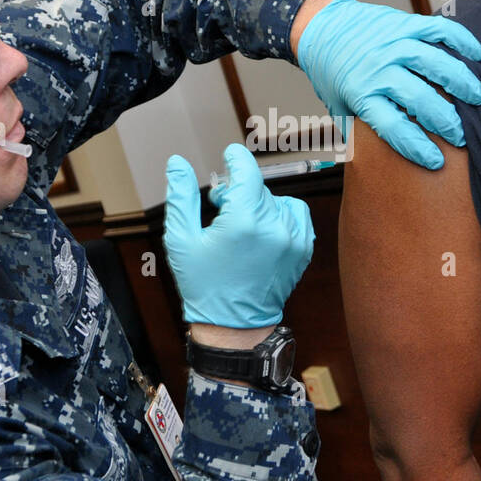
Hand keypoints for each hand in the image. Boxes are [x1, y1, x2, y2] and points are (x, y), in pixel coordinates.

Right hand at [163, 143, 314, 327]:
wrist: (234, 326)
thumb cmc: (203, 284)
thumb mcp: (181, 239)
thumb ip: (181, 195)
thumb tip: (177, 161)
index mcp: (244, 221)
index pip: (246, 171)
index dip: (236, 159)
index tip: (230, 154)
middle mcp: (274, 227)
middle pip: (256, 188)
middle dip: (237, 192)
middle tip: (218, 210)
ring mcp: (293, 239)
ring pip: (276, 200)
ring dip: (258, 204)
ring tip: (240, 224)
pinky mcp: (303, 249)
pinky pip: (296, 214)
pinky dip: (280, 214)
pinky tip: (261, 229)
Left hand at [294, 0, 480, 169]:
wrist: (322, 27)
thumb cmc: (332, 73)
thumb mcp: (338, 107)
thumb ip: (357, 133)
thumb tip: (374, 167)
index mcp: (361, 94)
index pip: (393, 127)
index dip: (417, 147)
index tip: (437, 161)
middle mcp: (378, 68)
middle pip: (419, 98)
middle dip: (446, 121)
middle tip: (462, 136)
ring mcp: (393, 43)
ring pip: (434, 62)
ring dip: (461, 81)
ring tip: (479, 98)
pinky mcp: (405, 23)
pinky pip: (439, 30)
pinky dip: (461, 40)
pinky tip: (477, 55)